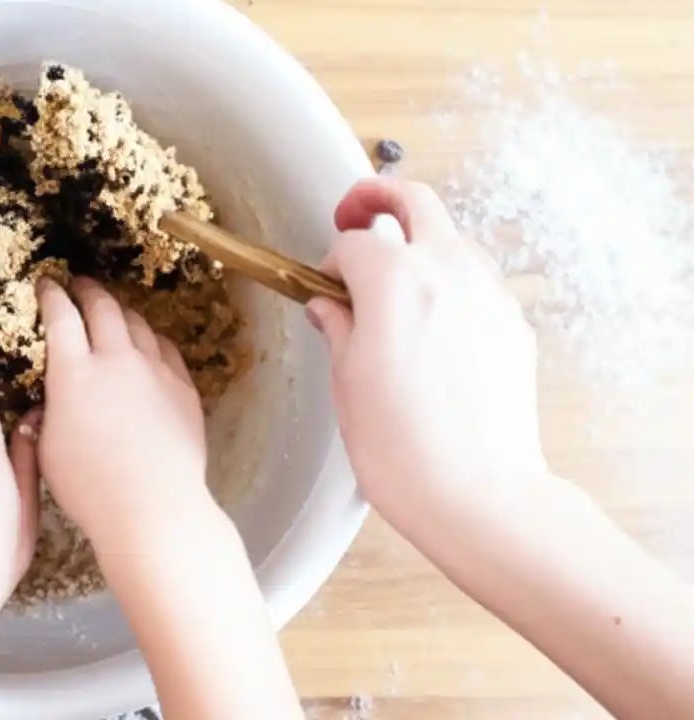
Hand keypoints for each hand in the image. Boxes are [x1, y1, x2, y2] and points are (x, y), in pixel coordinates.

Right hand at [35, 277, 212, 549]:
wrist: (153, 506)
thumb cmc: (89, 487)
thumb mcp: (47, 451)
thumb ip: (44, 417)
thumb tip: (44, 404)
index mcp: (73, 372)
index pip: (60, 317)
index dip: (51, 295)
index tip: (45, 284)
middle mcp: (116, 360)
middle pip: (103, 308)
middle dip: (87, 290)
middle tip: (78, 285)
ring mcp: (154, 371)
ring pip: (137, 323)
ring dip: (121, 311)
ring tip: (112, 312)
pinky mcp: (183, 388)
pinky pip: (166, 349)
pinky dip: (151, 339)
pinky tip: (147, 345)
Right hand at [305, 177, 547, 516]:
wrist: (479, 495)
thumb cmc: (402, 448)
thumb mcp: (347, 384)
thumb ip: (339, 328)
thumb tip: (330, 307)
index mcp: (395, 280)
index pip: (354, 242)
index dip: (330, 262)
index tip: (322, 287)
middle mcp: (448, 272)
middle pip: (416, 201)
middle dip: (378, 196)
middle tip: (352, 213)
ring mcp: (489, 294)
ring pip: (451, 239)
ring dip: (418, 244)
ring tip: (392, 286)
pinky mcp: (513, 325)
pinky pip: (476, 284)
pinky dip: (449, 285)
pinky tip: (430, 331)